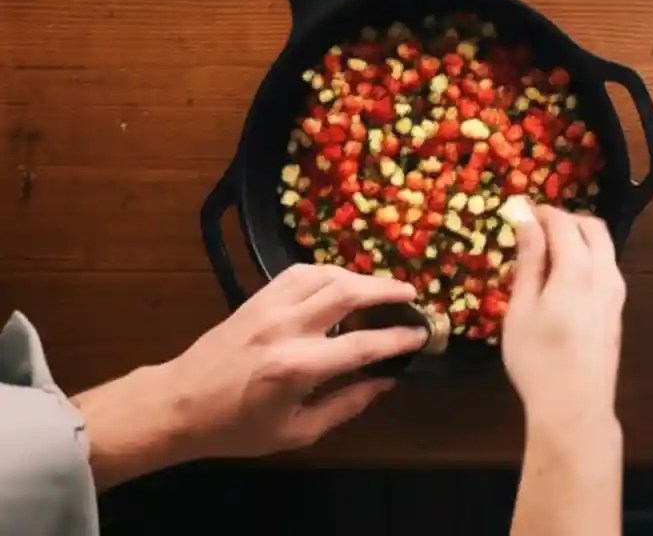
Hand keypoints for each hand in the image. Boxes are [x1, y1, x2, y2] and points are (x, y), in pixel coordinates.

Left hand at [74, 265, 426, 487]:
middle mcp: (287, 329)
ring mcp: (269, 307)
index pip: (362, 345)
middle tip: (411, 295)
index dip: (398, 338)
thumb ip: (346, 405)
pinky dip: (328, 272)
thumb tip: (385, 382)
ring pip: (325, 274)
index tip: (421, 335)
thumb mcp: (296, 432)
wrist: (179, 404)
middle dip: (386, 290)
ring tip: (381, 287)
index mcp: (298, 367)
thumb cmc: (237, 427)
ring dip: (359, 276)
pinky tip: (341, 281)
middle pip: (347, 292)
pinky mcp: (256, 298)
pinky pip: (299, 272)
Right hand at [502, 206, 625, 429]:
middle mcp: (605, 275)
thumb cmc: (538, 359)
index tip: (520, 210)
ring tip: (545, 253)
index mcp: (578, 270)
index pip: (564, 222)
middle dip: (565, 220)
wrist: (575, 407)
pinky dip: (586, 258)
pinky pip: (605, 268)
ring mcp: (617, 294)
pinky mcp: (617, 311)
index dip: (541, 212)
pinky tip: (562, 279)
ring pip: (604, 248)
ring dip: (578, 239)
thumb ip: (528, 261)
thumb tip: (527, 221)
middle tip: (534, 227)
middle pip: (593, 228)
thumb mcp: (521, 308)